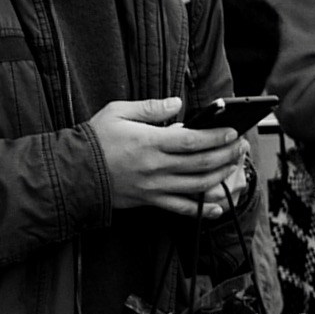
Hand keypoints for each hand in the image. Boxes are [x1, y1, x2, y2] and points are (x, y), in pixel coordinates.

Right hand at [92, 96, 241, 216]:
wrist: (73, 173)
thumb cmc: (93, 141)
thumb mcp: (118, 112)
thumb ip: (150, 108)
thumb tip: (176, 104)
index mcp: (149, 142)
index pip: (192, 140)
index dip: (216, 137)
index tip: (232, 132)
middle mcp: (155, 167)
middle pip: (200, 163)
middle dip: (225, 154)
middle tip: (240, 147)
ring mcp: (154, 187)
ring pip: (196, 185)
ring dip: (220, 176)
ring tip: (233, 166)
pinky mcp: (149, 201)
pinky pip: (181, 208)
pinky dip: (202, 209)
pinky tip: (217, 205)